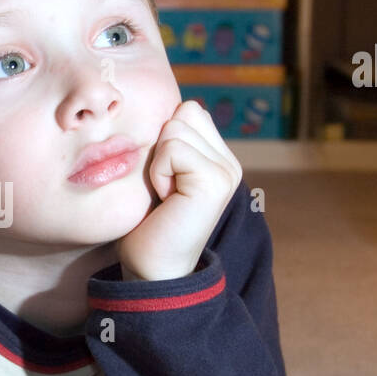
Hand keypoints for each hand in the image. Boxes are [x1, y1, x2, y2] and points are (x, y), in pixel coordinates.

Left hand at [118, 99, 242, 280]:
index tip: (162, 178)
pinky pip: (172, 149)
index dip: (163, 138)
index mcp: (218, 157)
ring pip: (175, 128)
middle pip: (184, 112)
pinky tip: (167, 199)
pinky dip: (159, 172)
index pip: (188, 110)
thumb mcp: (159, 173)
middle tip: (163, 188)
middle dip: (161, 147)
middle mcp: (229, 162)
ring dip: (158, 161)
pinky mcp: (215, 180)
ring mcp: (227, 171)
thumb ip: (170, 142)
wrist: (152, 269)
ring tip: (165, 194)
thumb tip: (163, 106)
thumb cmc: (146, 224)